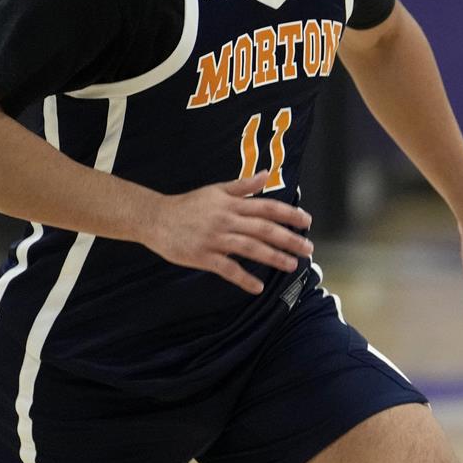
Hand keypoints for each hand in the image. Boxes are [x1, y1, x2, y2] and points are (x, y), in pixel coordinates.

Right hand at [142, 174, 313, 293]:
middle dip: (289, 239)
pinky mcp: (202, 256)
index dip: (289, 214)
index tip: (307, 221)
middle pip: (263, 229)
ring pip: (250, 248)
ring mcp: (214, 239)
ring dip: (273, 257)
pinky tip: (258, 287)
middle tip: (308, 248)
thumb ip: (243, 186)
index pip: (267, 207)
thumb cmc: (188, 205)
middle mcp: (226, 220)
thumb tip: (266, 174)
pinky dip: (243, 278)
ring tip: (292, 265)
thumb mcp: (215, 190)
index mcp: (231, 204)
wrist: (154, 218)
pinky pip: (227, 268)